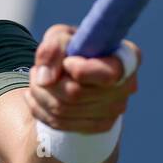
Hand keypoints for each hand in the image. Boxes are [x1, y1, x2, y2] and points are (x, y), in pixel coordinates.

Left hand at [25, 25, 140, 132]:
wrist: (74, 74)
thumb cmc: (72, 49)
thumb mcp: (61, 36)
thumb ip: (54, 46)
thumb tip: (46, 79)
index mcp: (126, 59)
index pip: (107, 74)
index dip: (80, 70)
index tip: (67, 62)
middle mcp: (127, 86)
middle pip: (75, 93)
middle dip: (47, 81)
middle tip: (37, 70)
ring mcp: (115, 110)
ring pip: (62, 110)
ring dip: (39, 94)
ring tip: (36, 80)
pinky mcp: (100, 126)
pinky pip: (59, 123)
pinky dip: (39, 109)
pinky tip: (36, 96)